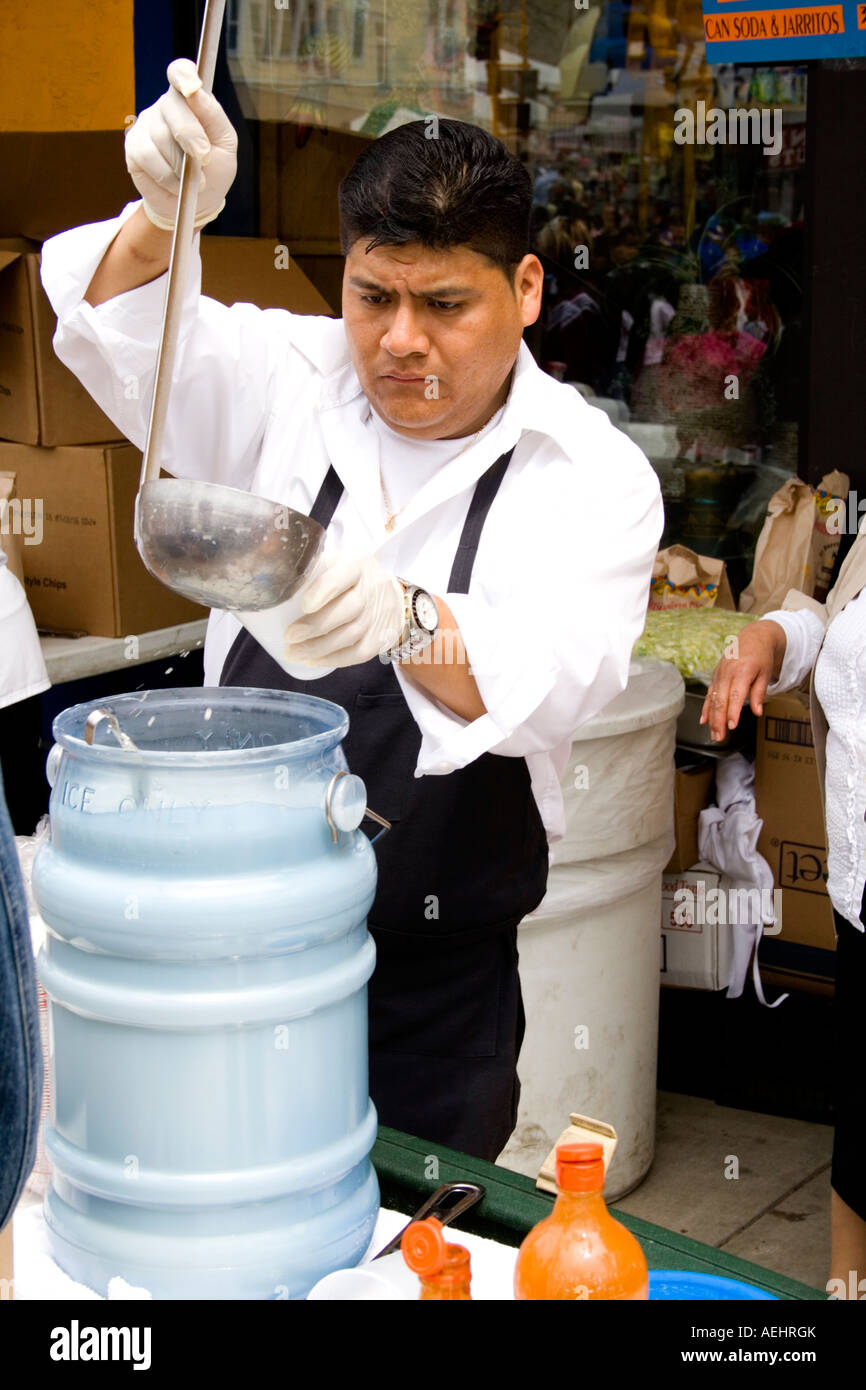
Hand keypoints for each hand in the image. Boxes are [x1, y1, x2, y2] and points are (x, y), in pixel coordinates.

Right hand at [125, 58, 237, 230]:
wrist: (197, 203)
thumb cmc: (213, 170)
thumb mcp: (225, 143)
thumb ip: (214, 115)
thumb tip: (196, 92)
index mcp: (189, 99)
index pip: (179, 72)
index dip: (182, 74)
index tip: (192, 88)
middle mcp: (165, 106)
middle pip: (172, 107)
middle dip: (191, 135)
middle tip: (204, 158)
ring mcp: (146, 125)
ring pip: (161, 137)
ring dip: (182, 164)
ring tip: (195, 181)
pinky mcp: (133, 147)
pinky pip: (148, 157)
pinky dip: (167, 176)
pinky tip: (176, 185)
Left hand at [284, 553, 404, 667]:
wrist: (393, 596)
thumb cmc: (352, 579)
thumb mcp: (338, 563)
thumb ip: (314, 569)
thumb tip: (275, 579)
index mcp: (357, 565)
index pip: (343, 576)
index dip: (324, 591)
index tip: (304, 605)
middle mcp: (372, 589)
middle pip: (346, 610)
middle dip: (315, 626)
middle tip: (289, 636)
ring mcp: (379, 616)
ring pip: (350, 635)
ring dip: (318, 647)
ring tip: (293, 653)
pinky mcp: (380, 639)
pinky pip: (358, 653)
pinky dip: (334, 659)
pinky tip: (313, 661)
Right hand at [700, 619, 786, 740]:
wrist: (753, 637)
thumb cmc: (761, 656)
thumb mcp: (766, 673)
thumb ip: (759, 693)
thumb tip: (757, 712)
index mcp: (742, 671)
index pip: (735, 695)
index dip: (732, 712)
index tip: (732, 726)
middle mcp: (727, 673)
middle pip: (720, 700)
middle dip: (719, 720)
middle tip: (719, 737)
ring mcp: (719, 674)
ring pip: (713, 699)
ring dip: (712, 718)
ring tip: (713, 734)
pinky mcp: (716, 676)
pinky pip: (709, 694)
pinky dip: (706, 708)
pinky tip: (704, 720)